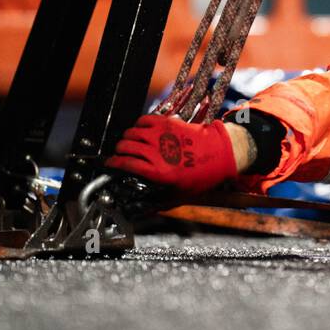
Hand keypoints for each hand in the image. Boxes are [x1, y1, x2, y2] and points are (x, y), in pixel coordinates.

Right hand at [106, 115, 237, 191]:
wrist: (221, 153)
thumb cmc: (202, 175)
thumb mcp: (181, 194)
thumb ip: (160, 201)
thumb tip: (145, 210)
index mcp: (158, 172)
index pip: (126, 164)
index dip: (113, 163)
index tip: (109, 163)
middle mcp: (157, 152)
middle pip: (125, 146)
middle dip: (118, 151)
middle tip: (120, 153)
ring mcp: (162, 135)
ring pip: (132, 132)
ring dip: (126, 137)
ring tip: (129, 142)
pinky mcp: (168, 123)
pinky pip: (144, 119)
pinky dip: (138, 124)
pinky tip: (140, 129)